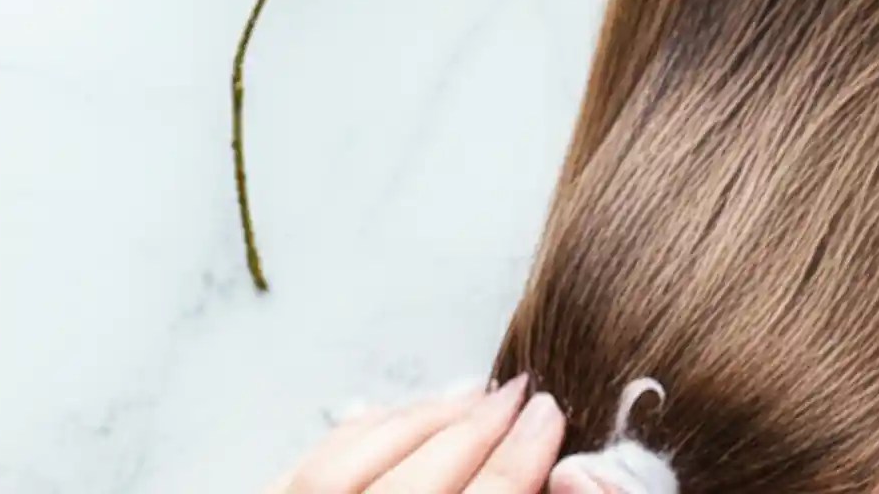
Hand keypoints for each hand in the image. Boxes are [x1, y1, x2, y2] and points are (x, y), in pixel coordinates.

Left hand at [268, 374, 565, 493]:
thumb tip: (576, 474)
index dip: (523, 455)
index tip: (549, 415)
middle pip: (419, 483)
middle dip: (474, 430)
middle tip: (521, 396)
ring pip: (350, 466)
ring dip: (418, 422)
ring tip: (468, 398)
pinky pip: (302, 469)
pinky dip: (355, 434)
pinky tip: (393, 415)